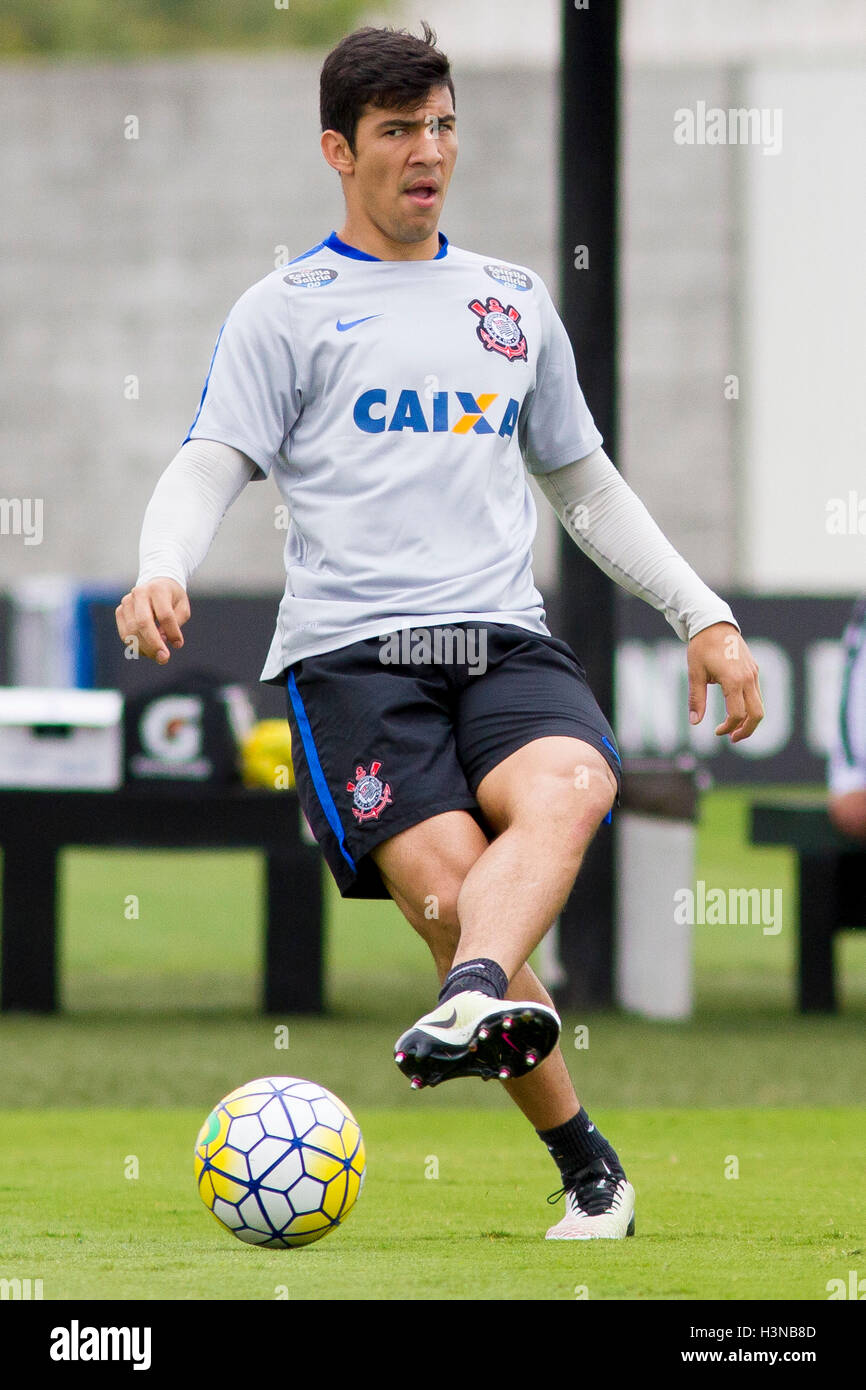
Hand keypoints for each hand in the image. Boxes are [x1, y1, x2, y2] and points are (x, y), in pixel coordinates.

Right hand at [115, 578, 189, 664]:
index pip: (165, 615)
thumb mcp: (182, 607)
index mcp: (158, 589)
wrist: (156, 584)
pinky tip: (147, 651)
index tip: (178, 644)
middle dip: (154, 644)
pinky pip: (124, 633)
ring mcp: (127, 602)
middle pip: (143, 623)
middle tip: (164, 658)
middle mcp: (139, 593)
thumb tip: (163, 640)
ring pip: (131, 630)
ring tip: (157, 656)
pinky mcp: (120, 611)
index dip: (172, 632)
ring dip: (144, 648)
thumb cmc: (172, 599)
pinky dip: (135, 646)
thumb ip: (175, 623)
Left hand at [687, 622, 762, 743]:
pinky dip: (750, 706)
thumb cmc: (702, 647)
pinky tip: (736, 709)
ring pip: (760, 705)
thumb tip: (694, 722)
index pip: (737, 714)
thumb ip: (696, 699)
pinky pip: (757, 694)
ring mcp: (753, 674)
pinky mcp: (754, 670)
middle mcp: (748, 678)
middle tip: (733, 738)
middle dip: (747, 730)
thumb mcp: (695, 673)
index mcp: (733, 680)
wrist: (714, 624)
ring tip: (734, 728)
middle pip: (757, 714)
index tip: (717, 732)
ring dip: (749, 720)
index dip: (728, 727)